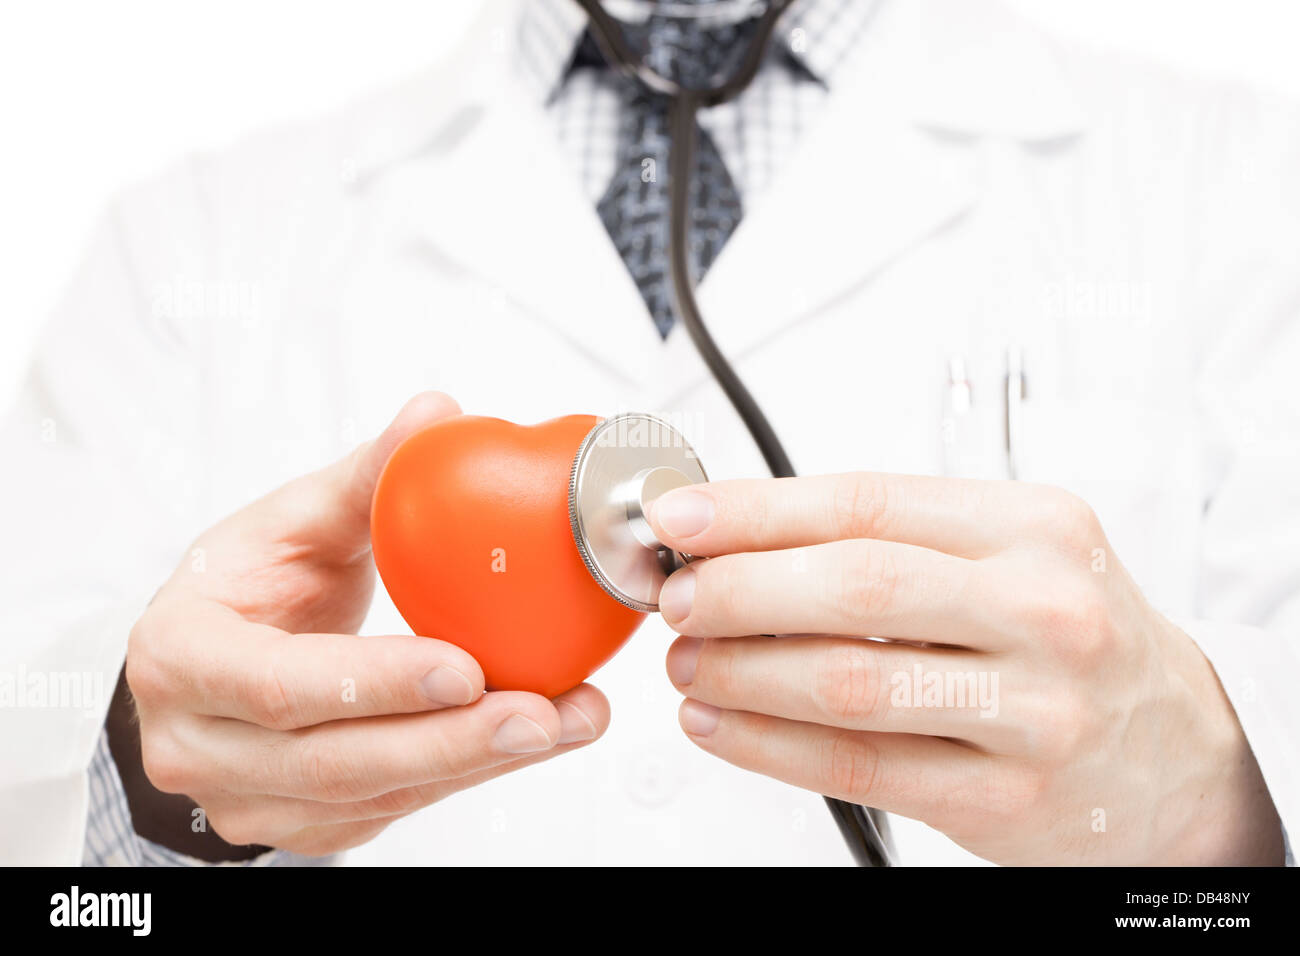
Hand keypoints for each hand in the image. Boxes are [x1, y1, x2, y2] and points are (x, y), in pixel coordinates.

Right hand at [122, 393, 607, 857]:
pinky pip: (394, 808)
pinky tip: (532, 739)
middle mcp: (196, 744)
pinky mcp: (301, 825)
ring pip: (374, 795)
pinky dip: (469, 774)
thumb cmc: (242, 586)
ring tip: (567, 720)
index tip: (465, 667)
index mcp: (180, 656)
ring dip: (480, 761)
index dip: (372, 683)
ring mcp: (246, 799)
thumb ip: (365, 476)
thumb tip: (437, 414)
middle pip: (334, 761)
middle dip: (451, 740)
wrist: (205, 666)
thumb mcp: (288, 523)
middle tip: (546, 712)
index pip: (276, 684)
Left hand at [647, 473, 1282, 864]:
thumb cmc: (1071, 636)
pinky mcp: (1004, 796)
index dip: (756, 509)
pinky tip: (721, 724)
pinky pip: (857, 767)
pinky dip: (767, 745)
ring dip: (740, 671)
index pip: (867, 503)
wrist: (1173, 751)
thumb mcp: (1011, 555)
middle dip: (738, 589)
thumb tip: (739, 531)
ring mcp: (1031, 710)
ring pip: (846, 684)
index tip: (682, 517)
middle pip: (854, 587)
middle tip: (677, 596)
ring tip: (687, 661)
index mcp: (1034, 529)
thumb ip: (890, 539)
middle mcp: (1042, 611)